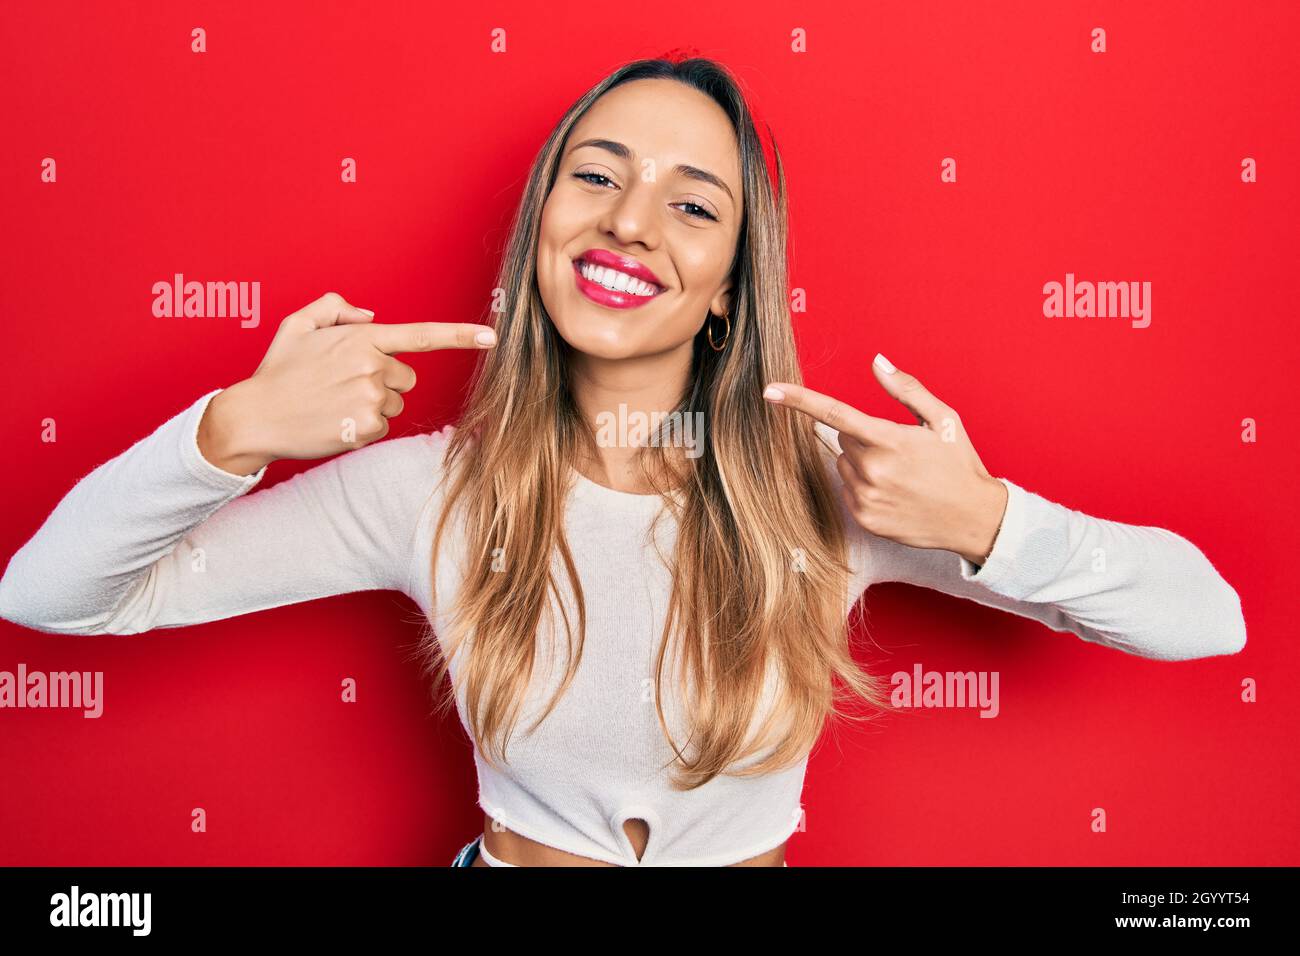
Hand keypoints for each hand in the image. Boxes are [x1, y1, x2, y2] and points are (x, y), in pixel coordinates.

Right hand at [197, 292, 496, 474]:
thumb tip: (370, 317)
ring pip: (394, 403)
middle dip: (382, 380)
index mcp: (361, 338)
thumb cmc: (278, 372)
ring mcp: (372, 399)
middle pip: (406, 377)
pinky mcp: (367, 428)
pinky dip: (361, 426)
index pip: (421, 335)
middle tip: (342, 384)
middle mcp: (372, 366)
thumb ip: (335, 307)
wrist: (254, 416)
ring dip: (371, 404)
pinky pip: (381, 426)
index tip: (491, 336)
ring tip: (333, 402)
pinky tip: (333, 420)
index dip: (461, 335)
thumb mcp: (298, 325)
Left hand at [762, 353, 1008, 565]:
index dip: (799, 400)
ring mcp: (866, 498)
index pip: (834, 414)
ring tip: (901, 473)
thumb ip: (906, 389)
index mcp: (889, 441)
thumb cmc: (959, 464)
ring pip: (844, 464)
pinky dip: (865, 486)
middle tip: (899, 449)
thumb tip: (877, 362)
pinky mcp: (864, 519)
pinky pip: (848, 490)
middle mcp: (872, 471)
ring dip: (863, 462)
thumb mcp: (942, 420)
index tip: (770, 390)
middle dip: (864, 437)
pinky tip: (895, 492)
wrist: (975, 519)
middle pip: (843, 438)